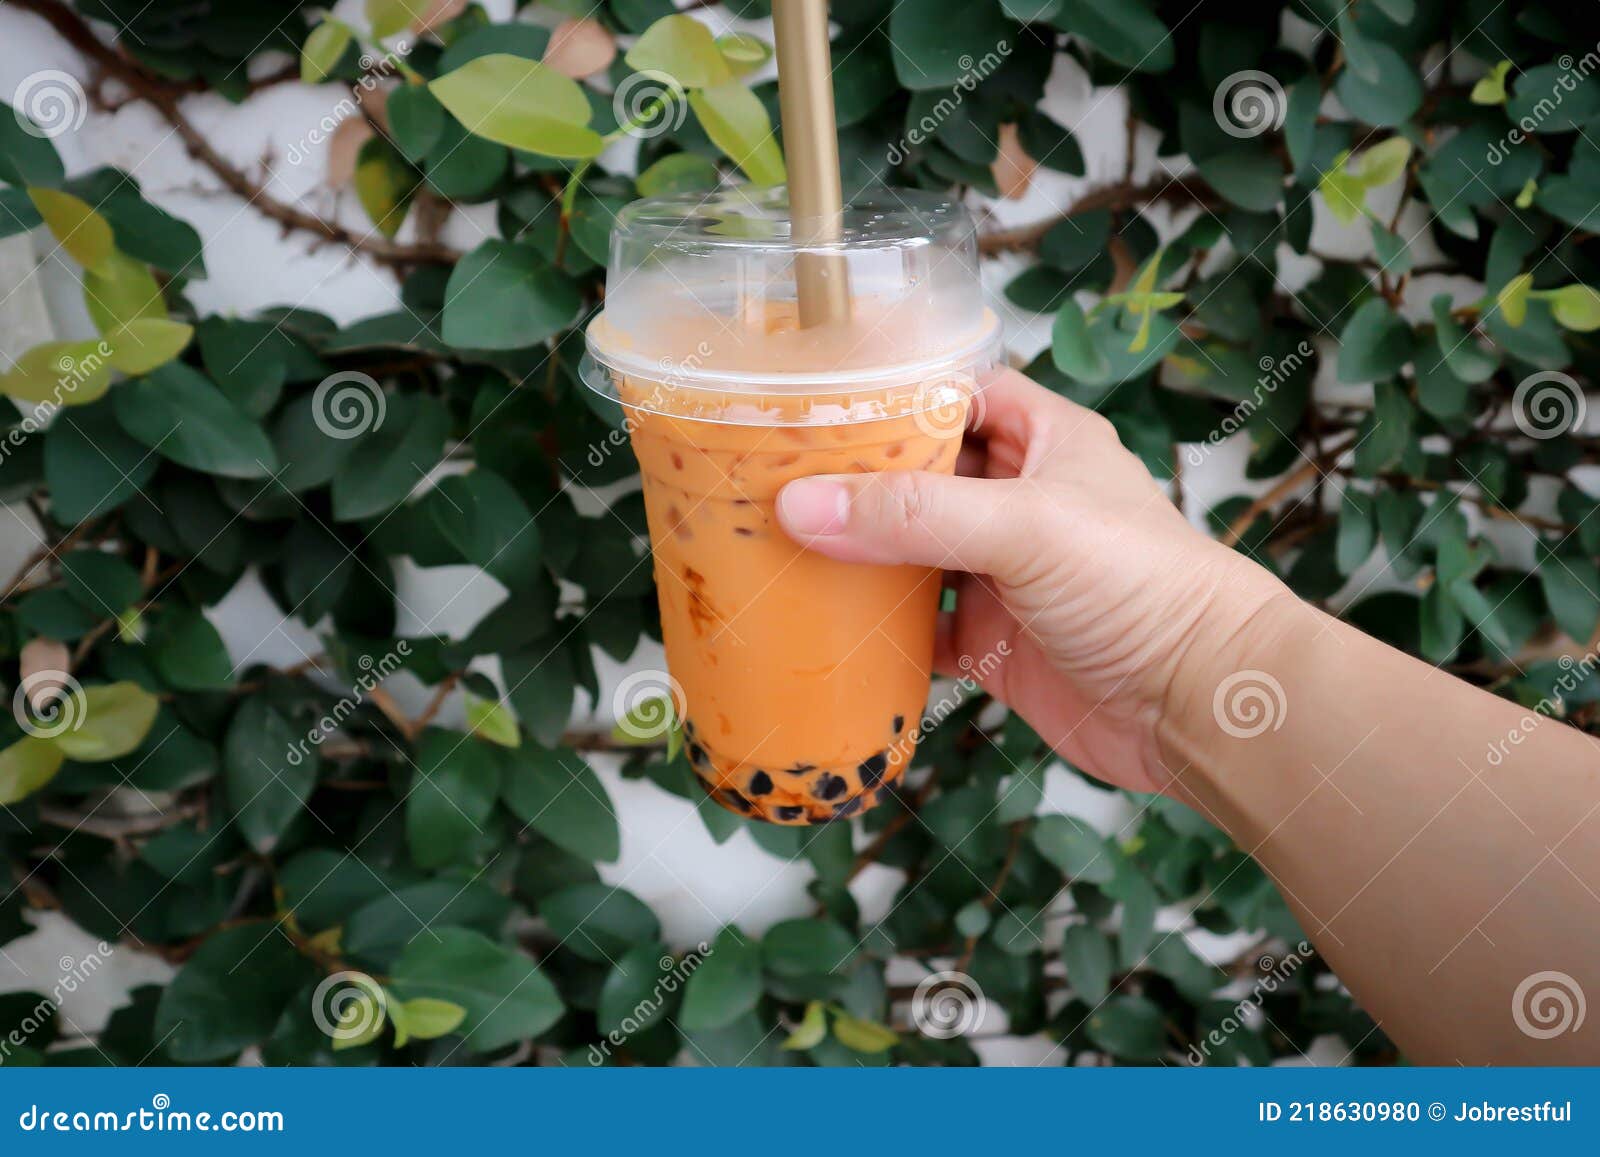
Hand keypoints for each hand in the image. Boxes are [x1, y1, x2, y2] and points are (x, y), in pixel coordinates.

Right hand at [776, 367, 1289, 793]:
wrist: (1200, 706)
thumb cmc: (1143, 587)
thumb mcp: (1024, 527)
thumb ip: (913, 513)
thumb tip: (802, 506)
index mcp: (1045, 444)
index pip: (959, 395)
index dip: (897, 396)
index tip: (819, 405)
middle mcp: (1022, 505)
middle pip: (924, 478)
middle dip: (860, 482)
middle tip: (777, 479)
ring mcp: (1007, 579)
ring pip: (916, 556)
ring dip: (863, 559)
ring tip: (784, 549)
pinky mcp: (998, 647)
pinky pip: (926, 632)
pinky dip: (885, 633)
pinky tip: (834, 630)